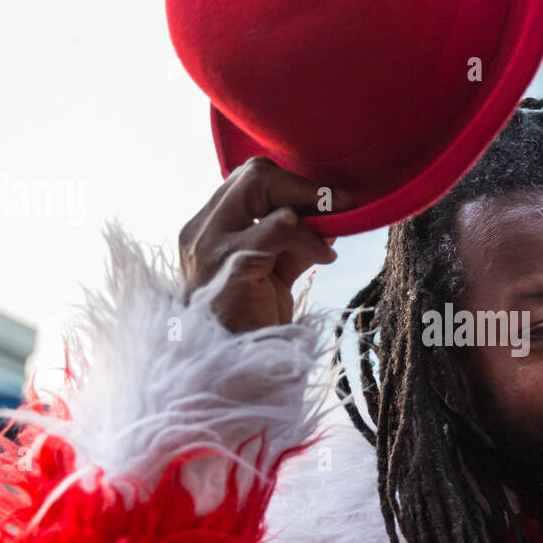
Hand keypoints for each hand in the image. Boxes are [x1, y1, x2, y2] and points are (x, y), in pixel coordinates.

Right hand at [178, 157, 345, 332]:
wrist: (237, 368)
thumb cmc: (253, 322)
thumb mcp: (274, 273)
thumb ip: (293, 242)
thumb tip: (328, 216)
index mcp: (206, 229)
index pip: (247, 181)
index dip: (292, 184)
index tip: (331, 200)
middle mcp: (201, 232)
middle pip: (252, 174)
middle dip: (303, 185)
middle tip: (342, 204)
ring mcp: (211, 247)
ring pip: (261, 188)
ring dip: (310, 204)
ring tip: (335, 229)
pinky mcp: (232, 265)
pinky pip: (278, 228)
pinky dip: (309, 237)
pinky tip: (325, 257)